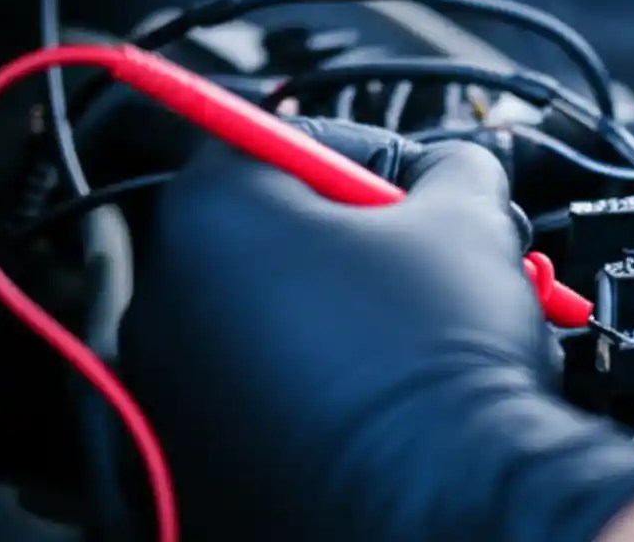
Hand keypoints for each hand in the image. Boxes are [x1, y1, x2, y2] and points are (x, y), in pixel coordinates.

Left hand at [119, 118, 633, 540]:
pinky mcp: (195, 456)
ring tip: (415, 326)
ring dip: (339, 302)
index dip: (368, 148)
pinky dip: (312, 375)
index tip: (414, 179)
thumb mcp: (468, 217)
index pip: (285, 137)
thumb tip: (452, 171)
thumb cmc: (441, 359)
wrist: (446, 496)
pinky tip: (383, 383)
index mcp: (215, 214)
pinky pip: (254, 388)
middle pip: (272, 227)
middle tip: (427, 253)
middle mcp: (165, 299)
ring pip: (265, 312)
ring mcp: (171, 389)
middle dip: (359, 231)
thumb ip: (453, 165)